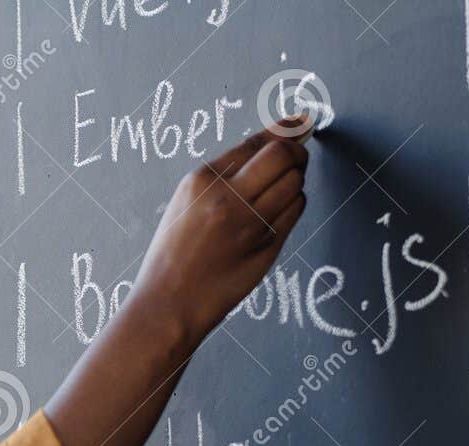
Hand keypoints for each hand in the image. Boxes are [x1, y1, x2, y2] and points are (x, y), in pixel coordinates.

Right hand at [130, 115, 312, 346]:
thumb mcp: (186, 203)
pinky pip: (295, 209)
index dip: (284, 128)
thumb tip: (269, 142)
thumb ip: (224, 174)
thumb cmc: (174, 253)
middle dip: (297, 150)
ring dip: (296, 178)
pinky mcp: (267, 245)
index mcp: (202, 180)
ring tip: (283, 185)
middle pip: (283, 155)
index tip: (300, 120)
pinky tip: (279, 210)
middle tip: (297, 154)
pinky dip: (294, 203)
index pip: (256, 141)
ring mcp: (250, 223)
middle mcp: (228, 198)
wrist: (169, 303)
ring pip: (295, 182)